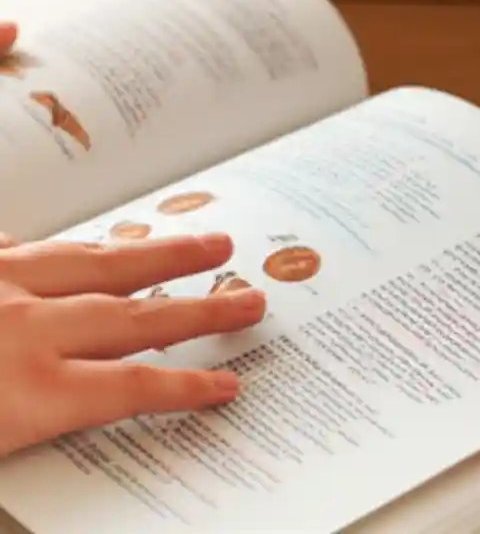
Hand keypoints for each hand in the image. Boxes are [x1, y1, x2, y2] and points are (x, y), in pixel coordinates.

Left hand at [0, 232, 265, 457]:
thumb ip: (24, 440)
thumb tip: (59, 447)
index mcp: (22, 391)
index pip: (129, 387)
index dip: (184, 387)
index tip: (223, 384)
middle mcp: (17, 328)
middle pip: (130, 316)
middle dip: (197, 309)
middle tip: (244, 298)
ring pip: (86, 261)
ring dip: (150, 255)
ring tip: (194, 245)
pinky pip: (15, 248)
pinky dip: (47, 249)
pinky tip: (59, 246)